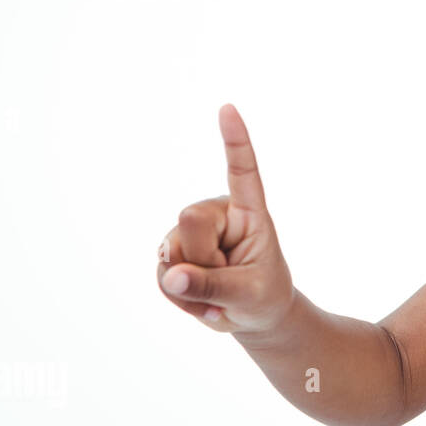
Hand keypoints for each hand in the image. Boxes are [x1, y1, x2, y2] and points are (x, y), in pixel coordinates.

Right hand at [156, 104, 295, 338]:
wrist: (251, 317)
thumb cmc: (263, 297)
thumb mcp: (250, 295)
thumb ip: (214, 285)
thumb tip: (171, 275)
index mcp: (249, 211)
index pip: (243, 171)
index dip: (234, 141)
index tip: (228, 108)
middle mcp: (215, 213)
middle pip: (190, 222)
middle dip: (204, 262)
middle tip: (229, 279)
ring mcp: (189, 231)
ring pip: (171, 253)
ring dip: (191, 287)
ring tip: (217, 295)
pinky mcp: (172, 251)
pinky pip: (161, 275)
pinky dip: (179, 298)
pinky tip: (200, 302)